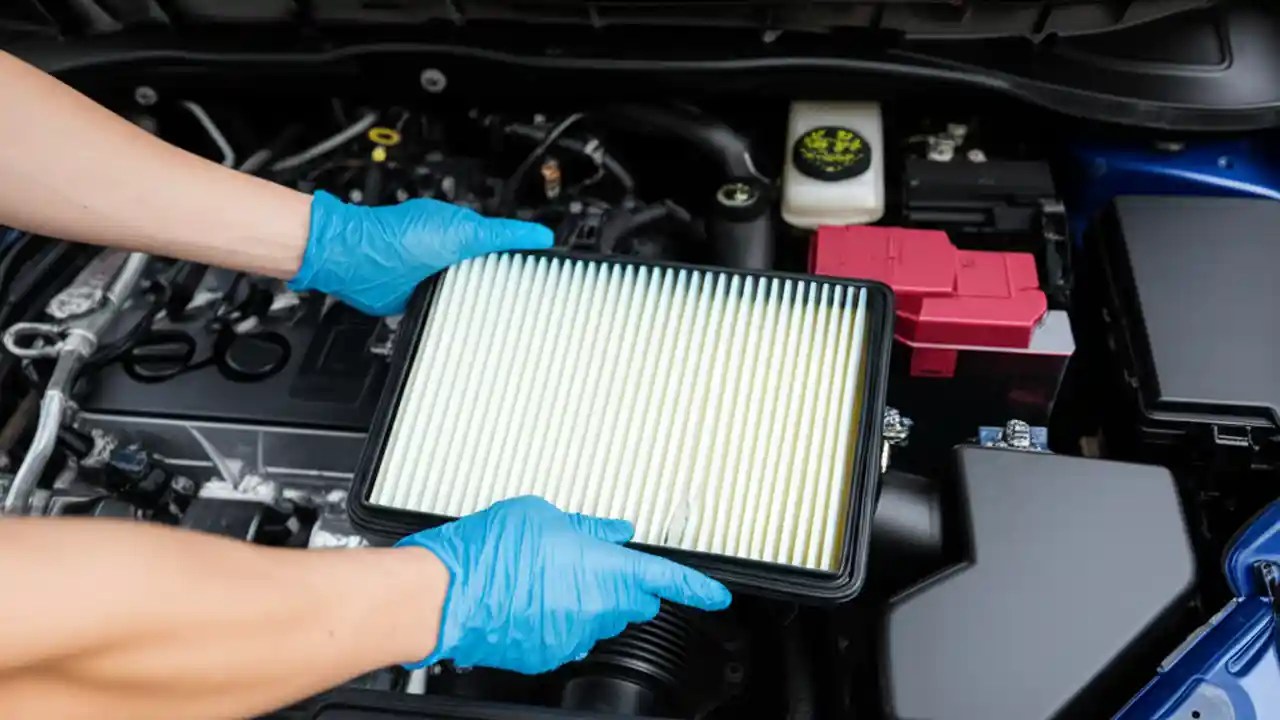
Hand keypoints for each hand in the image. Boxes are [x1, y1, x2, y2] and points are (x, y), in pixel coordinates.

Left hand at [289, 191, 552, 314]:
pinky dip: (455, 324)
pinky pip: (445, 316)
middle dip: (508, 292)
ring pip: (469, 300)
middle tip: (532, 306)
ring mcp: (435, 282)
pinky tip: (470, 331)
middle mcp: (452, 259)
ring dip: (481, 311)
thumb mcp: (464, 232)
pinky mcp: (418, 304)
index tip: (551, 276)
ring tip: (506, 326)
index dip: (528, 263)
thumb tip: (542, 236)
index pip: (506, 251)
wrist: (356, 259)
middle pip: (490, 278)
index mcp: (466, 236)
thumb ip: (503, 236)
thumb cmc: (401, 236)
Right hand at [395, 496, 731, 673]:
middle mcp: (595, 609)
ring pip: (598, 619)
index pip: (666, 580)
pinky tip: (531, 600)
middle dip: (624, 585)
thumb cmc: (488, 551)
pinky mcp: (548, 655)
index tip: (715, 595)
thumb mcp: (543, 516)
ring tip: (547, 577)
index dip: (698, 588)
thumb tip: (615, 532)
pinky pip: (568, 636)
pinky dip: (560, 619)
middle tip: (590, 563)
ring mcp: (572, 636)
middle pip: (632, 602)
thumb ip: (589, 528)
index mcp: (604, 570)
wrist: (444, 595)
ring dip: (587, 601)